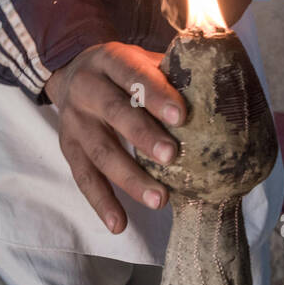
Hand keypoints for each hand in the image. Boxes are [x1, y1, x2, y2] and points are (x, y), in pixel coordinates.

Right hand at [45, 41, 186, 233]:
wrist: (71, 74)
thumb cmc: (124, 72)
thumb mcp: (140, 60)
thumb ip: (168, 73)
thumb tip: (214, 91)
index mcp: (110, 60)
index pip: (133, 75)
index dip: (155, 94)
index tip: (181, 116)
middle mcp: (87, 88)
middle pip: (114, 111)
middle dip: (143, 136)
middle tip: (172, 156)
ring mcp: (74, 121)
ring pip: (100, 151)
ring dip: (130, 178)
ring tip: (160, 199)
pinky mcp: (68, 148)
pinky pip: (84, 178)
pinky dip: (101, 202)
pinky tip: (119, 224)